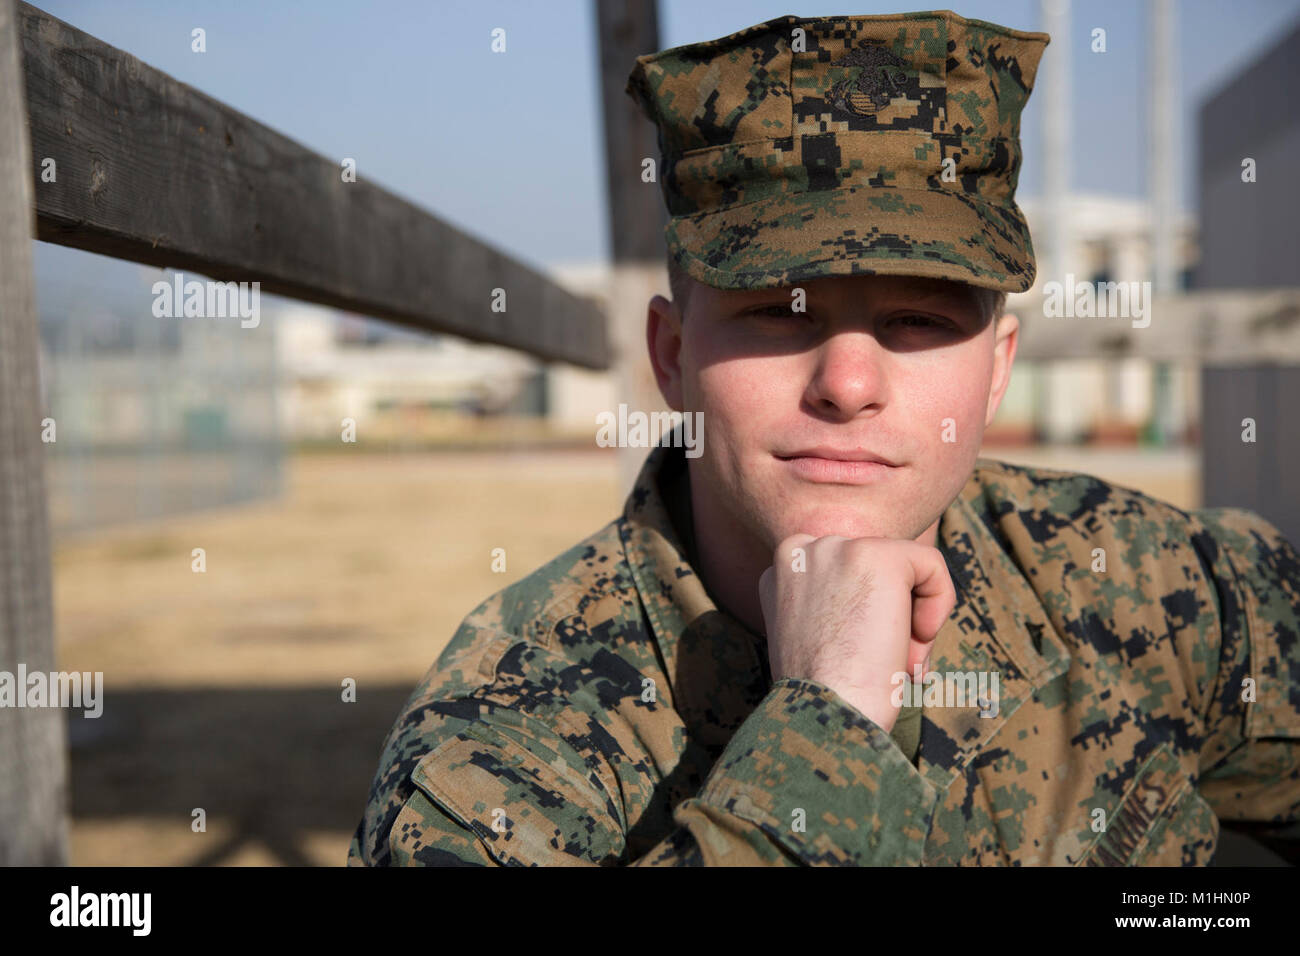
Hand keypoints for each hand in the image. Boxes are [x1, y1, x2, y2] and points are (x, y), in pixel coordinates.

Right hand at [758, 533, 955, 732]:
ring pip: (906, 566)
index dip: (868, 615)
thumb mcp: (818, 633)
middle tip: (886, 664)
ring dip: (913, 617)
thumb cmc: (827, 691)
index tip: (862, 655)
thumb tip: (885, 591)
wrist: (825, 715)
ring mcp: (836, 548)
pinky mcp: (874, 556)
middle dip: (892, 615)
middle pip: (877, 566)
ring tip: (900, 660)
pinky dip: (939, 604)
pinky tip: (917, 640)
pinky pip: (931, 565)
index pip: (850, 572)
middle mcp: (802, 549)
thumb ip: (838, 600)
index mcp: (784, 569)